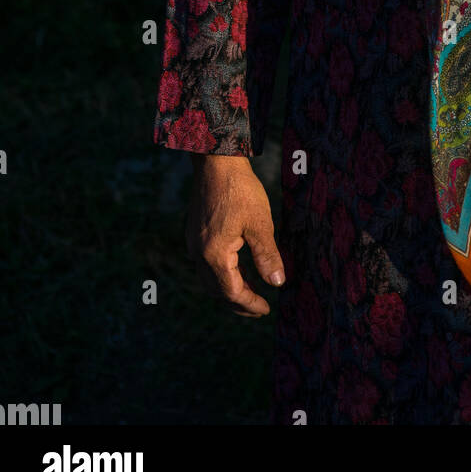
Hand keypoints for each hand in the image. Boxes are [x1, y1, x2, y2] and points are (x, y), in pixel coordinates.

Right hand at [186, 153, 285, 316]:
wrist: (216, 161)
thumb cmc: (239, 190)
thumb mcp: (260, 223)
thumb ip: (267, 256)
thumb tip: (277, 283)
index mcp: (214, 255)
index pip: (232, 292)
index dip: (250, 304)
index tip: (266, 310)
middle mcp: (198, 253)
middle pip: (216, 290)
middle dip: (238, 302)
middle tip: (258, 308)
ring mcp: (193, 242)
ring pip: (210, 278)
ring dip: (229, 288)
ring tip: (251, 290)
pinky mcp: (194, 232)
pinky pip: (207, 263)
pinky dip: (223, 272)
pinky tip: (239, 267)